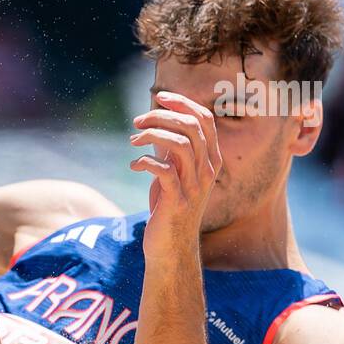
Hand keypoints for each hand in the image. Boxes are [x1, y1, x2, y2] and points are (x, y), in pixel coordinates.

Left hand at [128, 90, 221, 260]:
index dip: (183, 103)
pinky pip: (163, 170)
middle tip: (137, 121)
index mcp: (211, 160)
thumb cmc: (168, 206)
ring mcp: (194, 186)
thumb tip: (157, 121)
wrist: (171, 246)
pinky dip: (144, 161)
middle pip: (192, 126)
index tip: (160, 97)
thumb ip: (172, 149)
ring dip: (151, 136)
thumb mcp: (174, 173)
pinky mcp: (177, 200)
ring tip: (133, 141)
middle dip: (161, 117)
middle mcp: (207, 170)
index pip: (205, 119)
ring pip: (179, 144)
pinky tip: (133, 165)